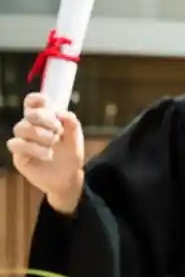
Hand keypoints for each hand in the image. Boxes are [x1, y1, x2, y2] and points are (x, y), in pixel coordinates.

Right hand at [7, 92, 84, 213]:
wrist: (68, 177)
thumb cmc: (70, 154)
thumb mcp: (75, 138)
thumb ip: (71, 123)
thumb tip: (61, 113)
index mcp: (44, 120)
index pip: (32, 104)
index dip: (35, 99)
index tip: (44, 101)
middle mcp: (31, 128)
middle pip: (28, 115)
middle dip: (42, 118)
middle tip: (56, 128)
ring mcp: (23, 141)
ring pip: (21, 128)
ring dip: (39, 134)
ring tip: (53, 143)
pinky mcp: (19, 154)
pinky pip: (17, 144)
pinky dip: (33, 148)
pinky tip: (47, 154)